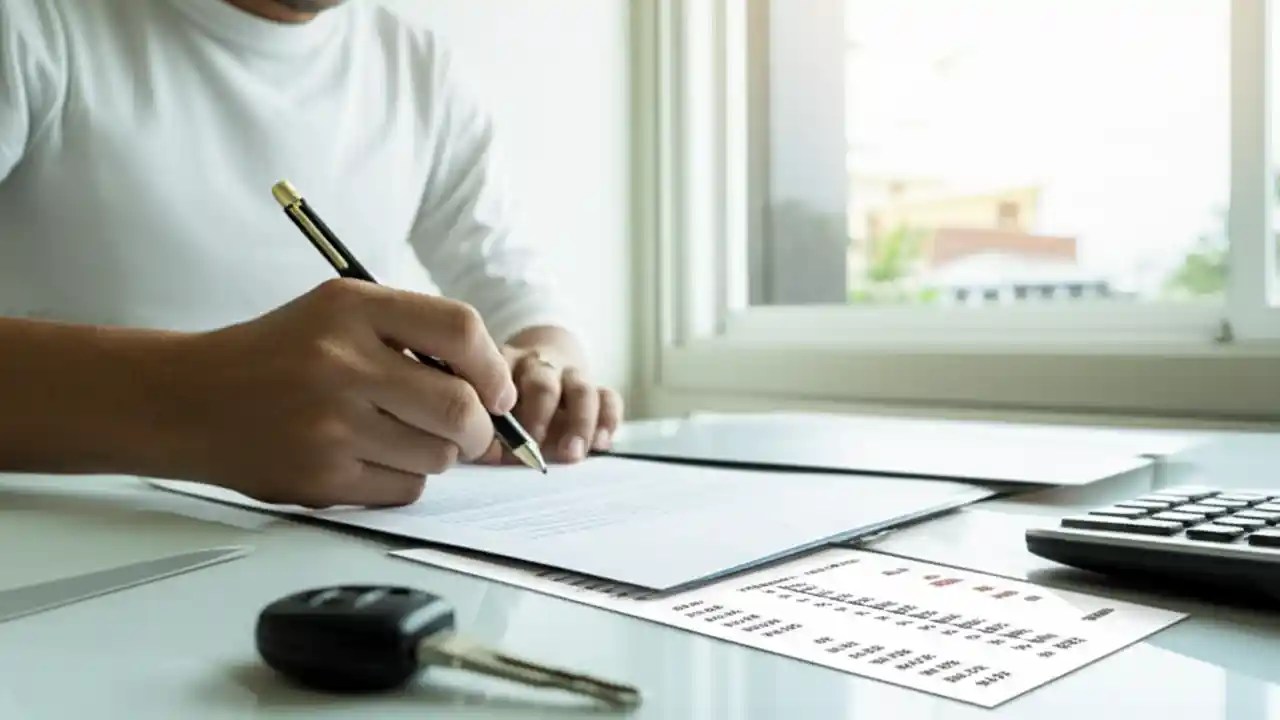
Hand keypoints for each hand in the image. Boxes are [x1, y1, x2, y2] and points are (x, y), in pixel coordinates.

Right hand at [169, 279, 515, 507]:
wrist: (189, 401)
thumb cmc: (279, 356)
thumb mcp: (338, 313)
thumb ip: (413, 334)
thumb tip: (494, 387)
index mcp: (351, 308)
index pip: (460, 330)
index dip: (493, 367)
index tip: (496, 390)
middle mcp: (341, 362)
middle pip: (460, 406)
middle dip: (480, 427)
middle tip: (472, 430)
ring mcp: (330, 424)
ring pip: (438, 455)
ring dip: (438, 453)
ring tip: (402, 437)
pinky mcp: (321, 477)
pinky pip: (406, 489)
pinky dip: (405, 479)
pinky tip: (371, 458)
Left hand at [477, 346, 622, 464]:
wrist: (539, 367)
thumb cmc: (506, 402)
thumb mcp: (489, 407)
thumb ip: (486, 427)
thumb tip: (486, 453)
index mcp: (503, 367)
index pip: (501, 381)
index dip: (503, 413)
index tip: (500, 444)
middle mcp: (537, 365)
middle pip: (543, 385)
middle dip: (540, 418)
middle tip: (535, 451)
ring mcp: (570, 374)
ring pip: (582, 390)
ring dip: (579, 423)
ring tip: (573, 454)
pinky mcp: (596, 387)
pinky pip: (609, 398)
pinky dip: (608, 421)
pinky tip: (600, 445)